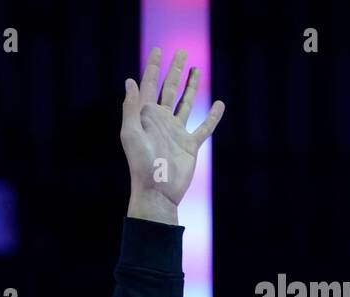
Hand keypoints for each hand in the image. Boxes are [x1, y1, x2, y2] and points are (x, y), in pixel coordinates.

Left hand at [121, 48, 224, 223]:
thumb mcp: (130, 133)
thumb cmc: (141, 165)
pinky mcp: (190, 145)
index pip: (150, 86)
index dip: (153, 68)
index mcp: (146, 117)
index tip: (158, 51)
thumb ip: (131, 107)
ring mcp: (176, 132)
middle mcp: (161, 122)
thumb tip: (130, 81)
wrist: (157, 191)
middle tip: (179, 52)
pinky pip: (204, 127)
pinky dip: (212, 116)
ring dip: (191, 86)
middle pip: (169, 89)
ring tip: (195, 69)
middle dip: (174, 70)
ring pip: (186, 103)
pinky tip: (219, 104)